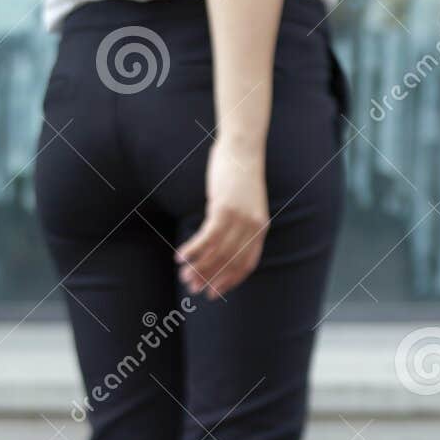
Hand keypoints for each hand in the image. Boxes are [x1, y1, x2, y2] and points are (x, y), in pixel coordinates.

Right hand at [177, 140, 268, 297]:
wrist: (243, 147)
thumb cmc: (239, 174)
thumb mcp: (245, 203)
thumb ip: (239, 224)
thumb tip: (222, 242)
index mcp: (260, 229)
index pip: (246, 264)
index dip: (230, 281)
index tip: (214, 292)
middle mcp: (253, 228)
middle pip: (229, 262)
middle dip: (209, 278)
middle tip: (193, 289)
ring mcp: (239, 219)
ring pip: (217, 253)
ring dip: (198, 267)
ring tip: (184, 277)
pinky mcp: (224, 209)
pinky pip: (207, 238)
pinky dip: (193, 250)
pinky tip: (179, 257)